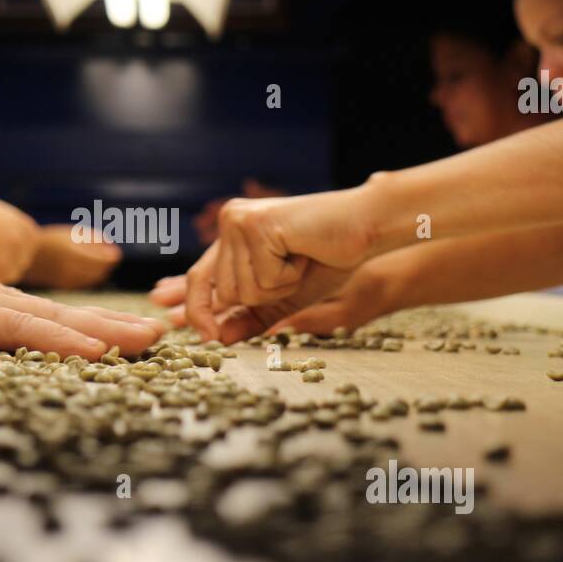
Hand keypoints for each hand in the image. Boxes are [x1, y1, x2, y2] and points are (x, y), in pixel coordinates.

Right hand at [0, 226, 164, 356]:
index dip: (82, 327)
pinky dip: (66, 343)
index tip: (118, 335)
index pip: (39, 316)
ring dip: (109, 332)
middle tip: (160, 333)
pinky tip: (100, 352)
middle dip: (114, 327)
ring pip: (58, 321)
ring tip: (151, 340)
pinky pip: (26, 331)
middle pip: (63, 315)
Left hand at [183, 189, 373, 337]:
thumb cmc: (329, 258)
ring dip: (280, 286)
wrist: (365, 227)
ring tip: (299, 259)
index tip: (207, 338)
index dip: (197, 311)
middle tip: (294, 269)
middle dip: (265, 296)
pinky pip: (264, 280)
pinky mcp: (255, 224)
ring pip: (242, 290)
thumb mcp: (283, 297)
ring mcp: (239, 221)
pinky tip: (304, 251)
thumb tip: (215, 340)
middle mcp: (229, 222)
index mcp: (232, 236)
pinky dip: (290, 276)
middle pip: (224, 294)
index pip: (199, 279)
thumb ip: (249, 317)